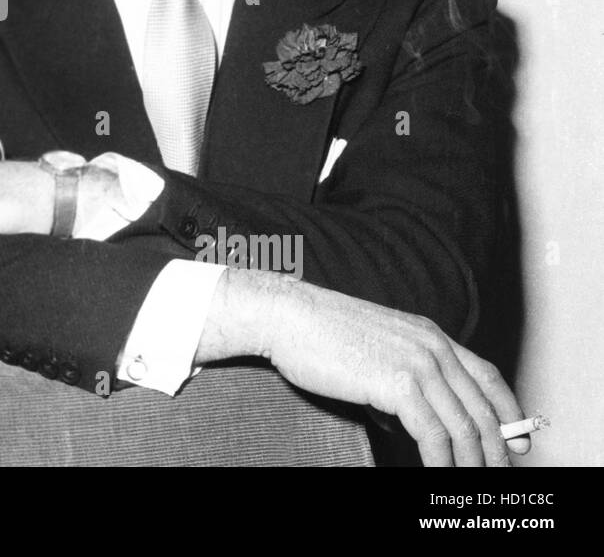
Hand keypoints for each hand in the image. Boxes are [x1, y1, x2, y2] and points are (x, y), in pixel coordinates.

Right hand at [204, 271, 529, 466]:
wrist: (286, 317)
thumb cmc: (316, 334)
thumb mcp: (370, 352)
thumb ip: (396, 381)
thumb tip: (403, 420)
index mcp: (429, 334)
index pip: (487, 376)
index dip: (508, 412)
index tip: (517, 441)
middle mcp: (432, 346)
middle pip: (482, 408)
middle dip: (495, 449)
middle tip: (496, 477)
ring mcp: (419, 363)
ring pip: (464, 426)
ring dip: (471, 463)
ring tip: (469, 486)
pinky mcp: (399, 383)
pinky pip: (434, 434)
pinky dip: (440, 462)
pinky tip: (437, 474)